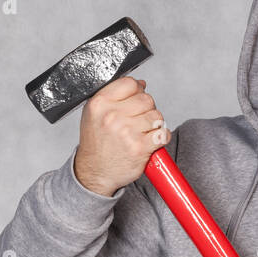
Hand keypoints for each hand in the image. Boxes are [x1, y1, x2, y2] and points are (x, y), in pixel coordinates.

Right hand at [74, 76, 170, 195]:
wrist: (95, 173)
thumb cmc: (97, 143)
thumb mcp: (95, 113)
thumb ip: (114, 96)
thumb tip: (140, 83)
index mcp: (99, 103)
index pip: (130, 83)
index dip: (137, 91)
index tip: (134, 102)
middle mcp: (111, 116)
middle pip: (146, 99)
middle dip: (146, 109)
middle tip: (137, 121)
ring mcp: (126, 132)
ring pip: (156, 116)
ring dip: (153, 125)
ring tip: (141, 133)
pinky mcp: (139, 147)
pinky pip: (162, 134)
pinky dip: (160, 138)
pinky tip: (149, 141)